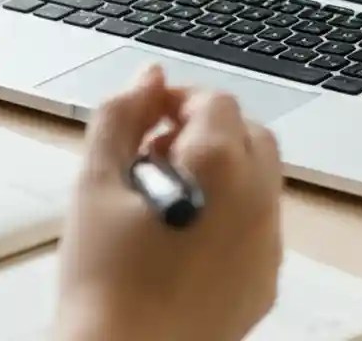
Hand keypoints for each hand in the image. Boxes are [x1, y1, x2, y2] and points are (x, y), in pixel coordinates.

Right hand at [55, 65, 282, 340]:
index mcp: (219, 167)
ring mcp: (267, 246)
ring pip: (258, 181)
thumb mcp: (94, 183)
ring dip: (219, 171)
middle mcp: (258, 201)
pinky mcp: (265, 283)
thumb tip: (148, 78)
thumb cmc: (104, 282)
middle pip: (248, 135)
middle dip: (205, 131)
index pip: (214, 101)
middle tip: (152, 153)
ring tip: (161, 200)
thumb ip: (121, 115)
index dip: (174, 100)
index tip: (143, 121)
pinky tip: (181, 241)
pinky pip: (258, 228)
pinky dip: (229, 216)